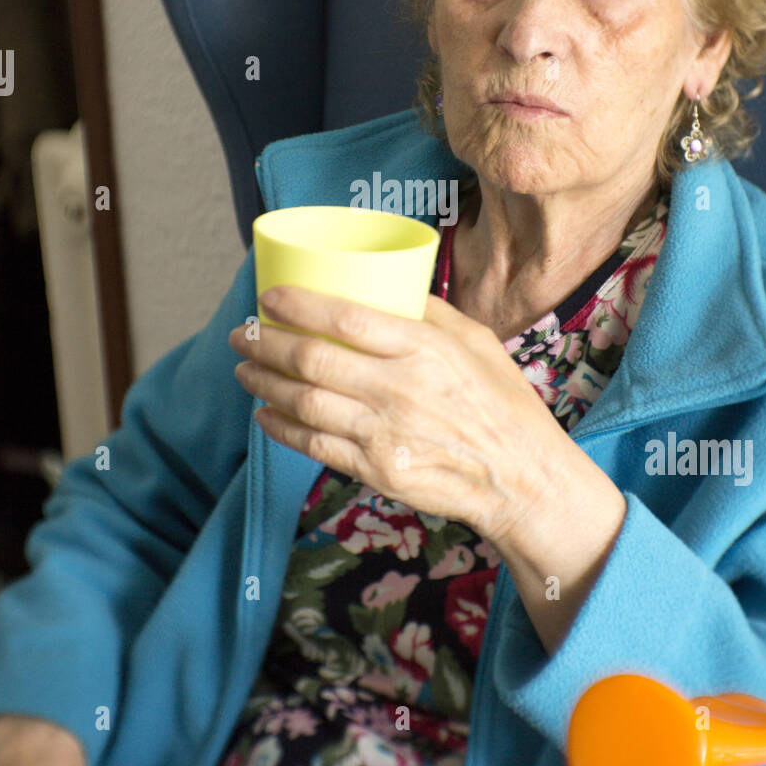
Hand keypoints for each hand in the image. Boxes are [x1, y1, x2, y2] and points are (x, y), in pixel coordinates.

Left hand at [229, 284, 569, 542]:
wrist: (522, 479)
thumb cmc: (503, 404)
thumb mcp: (477, 341)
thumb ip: (429, 313)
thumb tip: (387, 286)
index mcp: (424, 349)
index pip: (345, 317)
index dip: (298, 304)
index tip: (270, 296)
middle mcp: (399, 388)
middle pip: (312, 360)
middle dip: (265, 343)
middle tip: (243, 333)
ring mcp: (385, 433)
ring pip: (304, 403)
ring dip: (264, 384)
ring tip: (245, 369)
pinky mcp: (377, 470)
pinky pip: (315, 445)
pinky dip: (282, 428)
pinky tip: (266, 414)